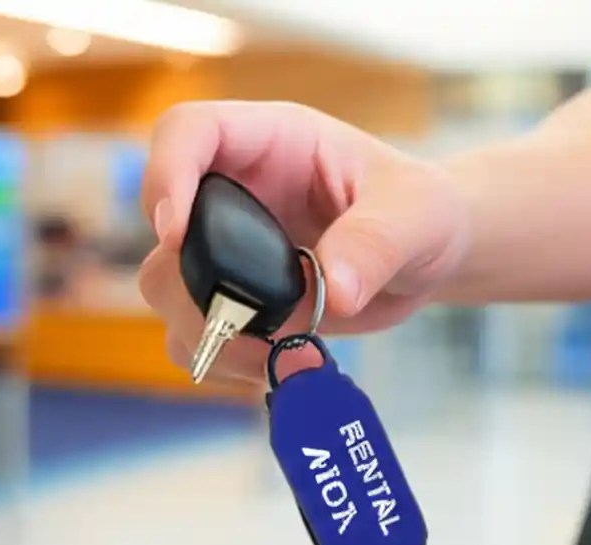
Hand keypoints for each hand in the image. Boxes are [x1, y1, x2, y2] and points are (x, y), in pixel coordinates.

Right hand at [139, 101, 468, 384]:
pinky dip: (226, 362)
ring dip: (209, 334)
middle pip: (163, 229)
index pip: (188, 131)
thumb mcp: (416, 214)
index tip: (175, 233)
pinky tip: (280, 366)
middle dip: (190, 286)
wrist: (427, 259)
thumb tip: (336, 291)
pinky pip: (198, 336)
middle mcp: (234, 192)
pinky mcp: (237, 301)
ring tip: (279, 358)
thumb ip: (377, 243)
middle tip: (248, 324)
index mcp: (270, 143)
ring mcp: (228, 250)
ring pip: (168, 291)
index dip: (166, 174)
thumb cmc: (422, 211)